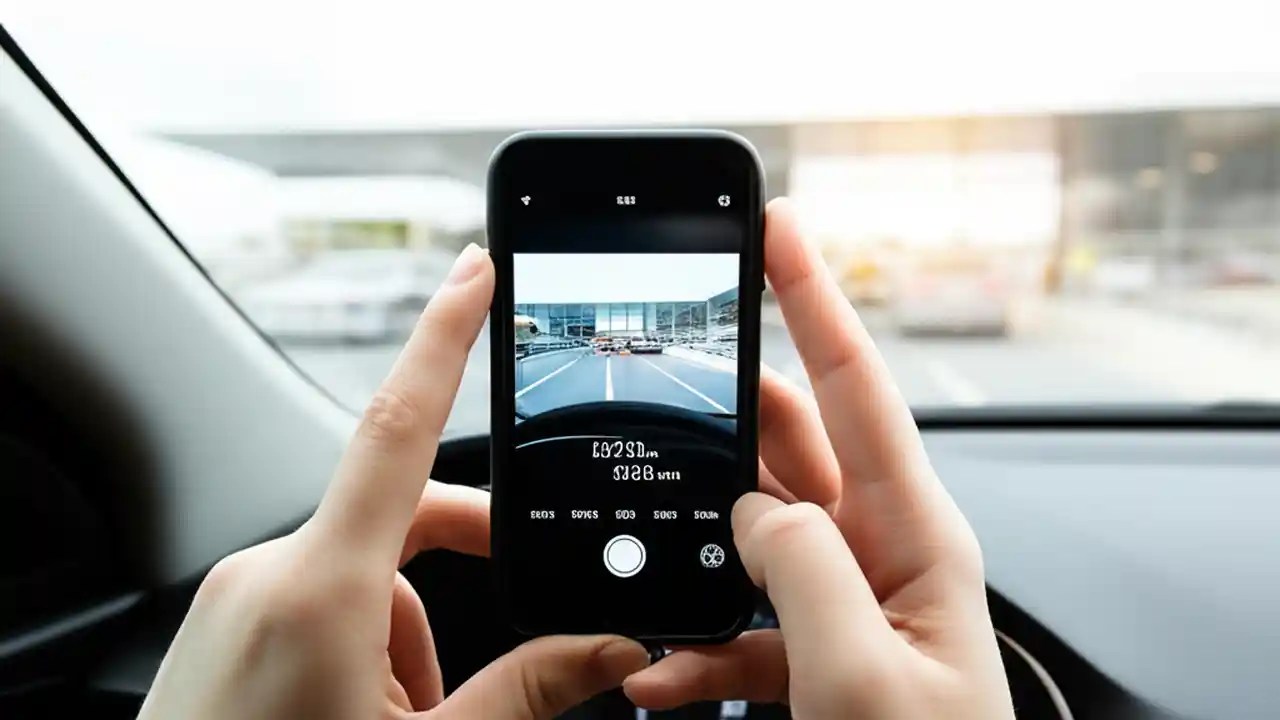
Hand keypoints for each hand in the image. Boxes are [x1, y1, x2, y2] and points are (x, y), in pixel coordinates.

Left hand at [139, 244, 647, 719]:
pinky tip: (354, 718)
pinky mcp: (221, 622)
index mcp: (321, 590)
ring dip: (404, 644)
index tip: (476, 269)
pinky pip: (313, 601)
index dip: (443, 336)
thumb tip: (612, 648)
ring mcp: (236, 596)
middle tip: (474, 679)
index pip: (398, 428)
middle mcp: (268, 572)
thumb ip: (528, 692)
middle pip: (400, 527)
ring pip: (360, 579)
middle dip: (457, 585)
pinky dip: (356, 648)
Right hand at [623, 200, 1015, 718]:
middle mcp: (883, 553)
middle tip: (671, 380)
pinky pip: (742, 622)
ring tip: (648, 549)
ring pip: (755, 530)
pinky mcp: (813, 650)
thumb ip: (803, 573)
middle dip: (730, 413)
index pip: (859, 389)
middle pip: (795, 445)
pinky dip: (694, 640)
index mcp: (916, 538)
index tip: (778, 228)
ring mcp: (844, 600)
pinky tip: (658, 671)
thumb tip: (754, 508)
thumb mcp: (860, 680)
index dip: (815, 300)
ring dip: (696, 539)